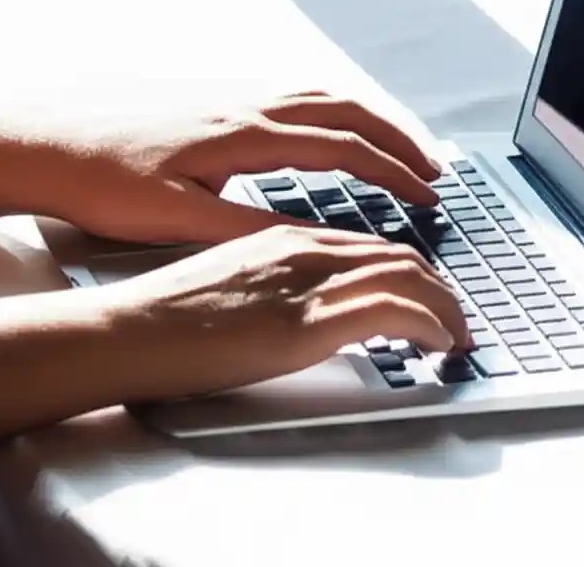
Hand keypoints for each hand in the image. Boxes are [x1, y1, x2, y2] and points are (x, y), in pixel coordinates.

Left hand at [17, 90, 440, 243]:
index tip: (427, 197)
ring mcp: (235, 97)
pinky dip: (334, 113)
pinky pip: (296, 96)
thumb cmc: (105, 181)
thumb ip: (256, 228)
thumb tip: (319, 239)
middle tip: (433, 171)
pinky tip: (326, 134)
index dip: (394, 175)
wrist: (46, 140)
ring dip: (369, 122)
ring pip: (324, 98)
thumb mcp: (183, 219)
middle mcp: (251, 107)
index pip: (345, 151)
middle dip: (399, 141)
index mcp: (250, 136)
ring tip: (395, 149)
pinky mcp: (217, 100)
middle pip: (349, 112)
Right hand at [99, 224, 469, 401]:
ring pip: (408, 274)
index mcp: (286, 240)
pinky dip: (431, 324)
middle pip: (399, 255)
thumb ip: (275, 286)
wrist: (123, 330)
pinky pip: (394, 309)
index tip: (432, 295)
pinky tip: (441, 344)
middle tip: (459, 317)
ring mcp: (309, 282)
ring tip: (460, 334)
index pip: (372, 246)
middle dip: (441, 287)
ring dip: (447, 306)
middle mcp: (305, 250)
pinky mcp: (307, 321)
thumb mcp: (230, 285)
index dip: (413, 270)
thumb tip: (305, 311)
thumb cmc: (162, 318)